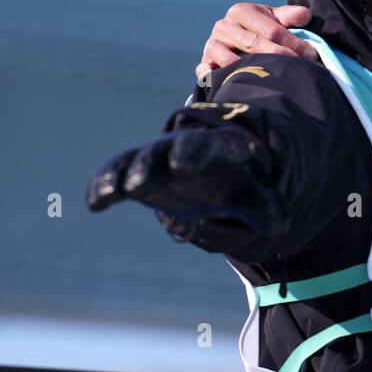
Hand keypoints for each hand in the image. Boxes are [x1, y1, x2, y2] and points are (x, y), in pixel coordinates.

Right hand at [86, 128, 275, 243]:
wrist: (221, 172)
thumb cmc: (243, 182)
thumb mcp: (259, 195)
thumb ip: (265, 208)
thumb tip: (276, 224)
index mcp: (220, 149)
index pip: (209, 147)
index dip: (195, 154)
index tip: (183, 164)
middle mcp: (185, 150)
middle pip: (167, 150)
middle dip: (153, 163)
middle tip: (141, 181)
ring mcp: (160, 160)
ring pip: (138, 159)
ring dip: (123, 173)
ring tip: (113, 191)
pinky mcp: (139, 175)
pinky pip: (118, 174)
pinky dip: (106, 184)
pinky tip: (95, 202)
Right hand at [195, 3, 318, 83]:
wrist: (232, 41)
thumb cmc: (259, 29)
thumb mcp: (274, 19)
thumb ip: (289, 16)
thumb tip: (305, 15)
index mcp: (241, 12)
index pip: (271, 30)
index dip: (293, 43)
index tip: (312, 55)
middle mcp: (224, 26)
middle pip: (254, 44)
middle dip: (280, 57)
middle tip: (300, 68)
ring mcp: (211, 45)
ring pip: (232, 60)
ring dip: (252, 71)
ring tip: (273, 80)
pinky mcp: (205, 63)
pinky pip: (208, 72)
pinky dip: (215, 78)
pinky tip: (231, 84)